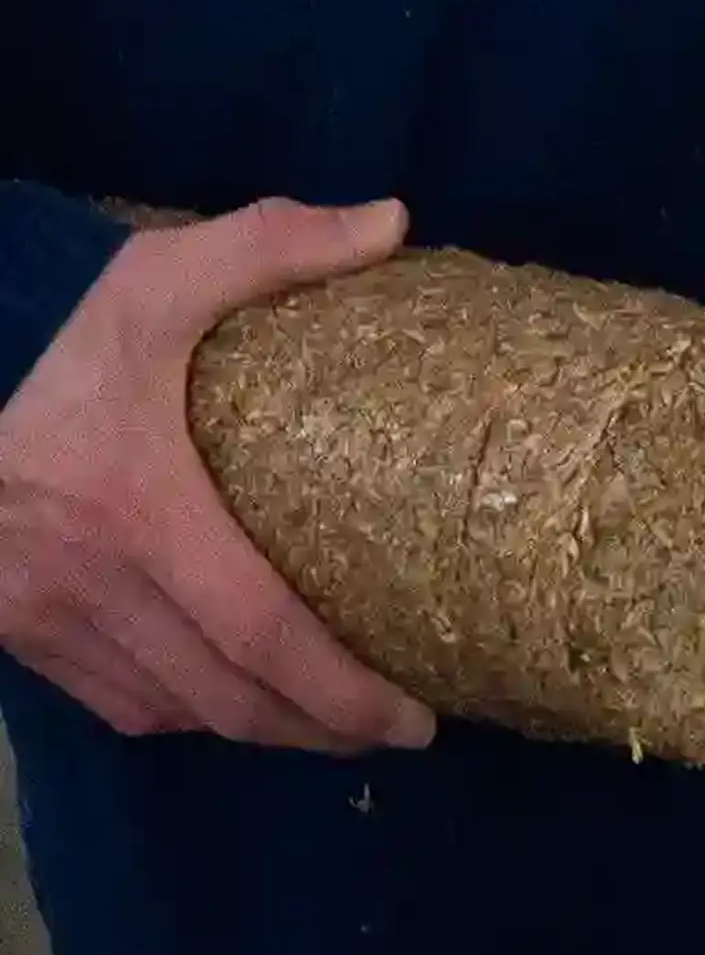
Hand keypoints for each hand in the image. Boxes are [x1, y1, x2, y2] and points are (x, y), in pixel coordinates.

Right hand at [0, 199, 434, 751]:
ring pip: (179, 713)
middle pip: (228, 696)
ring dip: (266, 731)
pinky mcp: (21, 641)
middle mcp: (88, 585)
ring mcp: (46, 624)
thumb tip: (393, 223)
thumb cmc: (61, 358)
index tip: (416, 718)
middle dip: (321, 729)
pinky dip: (195, 717)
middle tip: (404, 730)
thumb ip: (267, 244)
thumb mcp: (153, 280)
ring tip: (345, 723)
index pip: (258, 630)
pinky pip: (127, 707)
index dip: (341, 690)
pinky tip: (247, 703)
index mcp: (135, 510)